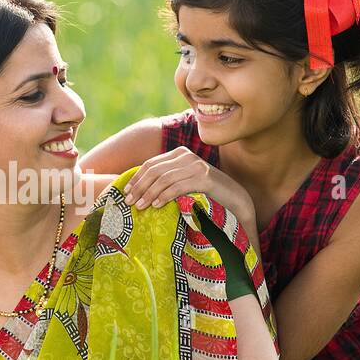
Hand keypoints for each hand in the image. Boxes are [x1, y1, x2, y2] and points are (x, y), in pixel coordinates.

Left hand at [123, 147, 256, 234]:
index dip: (136, 178)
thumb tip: (138, 190)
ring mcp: (196, 165)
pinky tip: (156, 205)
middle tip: (129, 202)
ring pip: (164, 179)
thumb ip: (166, 179)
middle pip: (155, 171)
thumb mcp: (183, 182)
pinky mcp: (204, 178)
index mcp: (179, 154)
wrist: (234, 199)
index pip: (151, 164)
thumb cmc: (205, 193)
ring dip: (149, 193)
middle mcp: (186, 156)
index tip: (125, 192)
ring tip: (140, 206)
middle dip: (140, 187)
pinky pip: (178, 187)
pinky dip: (165, 196)